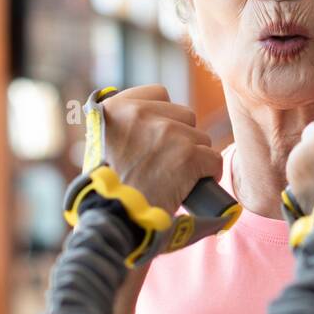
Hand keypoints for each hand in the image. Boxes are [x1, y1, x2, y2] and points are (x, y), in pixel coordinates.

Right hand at [98, 84, 223, 214]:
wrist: (113, 219)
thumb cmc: (104, 191)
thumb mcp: (100, 146)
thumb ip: (122, 126)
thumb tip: (154, 119)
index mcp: (114, 108)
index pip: (159, 93)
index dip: (165, 116)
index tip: (158, 136)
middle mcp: (140, 114)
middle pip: (186, 115)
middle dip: (182, 137)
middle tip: (166, 163)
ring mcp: (166, 132)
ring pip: (201, 138)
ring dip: (194, 157)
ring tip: (175, 179)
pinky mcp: (187, 155)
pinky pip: (213, 160)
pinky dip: (208, 175)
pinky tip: (194, 187)